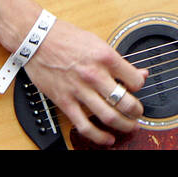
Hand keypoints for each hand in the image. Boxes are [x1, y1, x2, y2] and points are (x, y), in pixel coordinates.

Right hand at [22, 19, 147, 146]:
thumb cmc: (66, 38)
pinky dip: (98, 136)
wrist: (37, 39)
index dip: (139, 87)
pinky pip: (84, 125)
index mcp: (106, 57)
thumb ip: (119, 61)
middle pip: (125, 102)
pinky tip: (107, 138)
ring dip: (124, 125)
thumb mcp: (98, 42)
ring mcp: (79, 90)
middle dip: (136, 112)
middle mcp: (94, 75)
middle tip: (139, 113)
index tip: (137, 88)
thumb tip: (140, 73)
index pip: (134, 81)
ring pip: (108, 116)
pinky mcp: (65, 101)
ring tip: (130, 127)